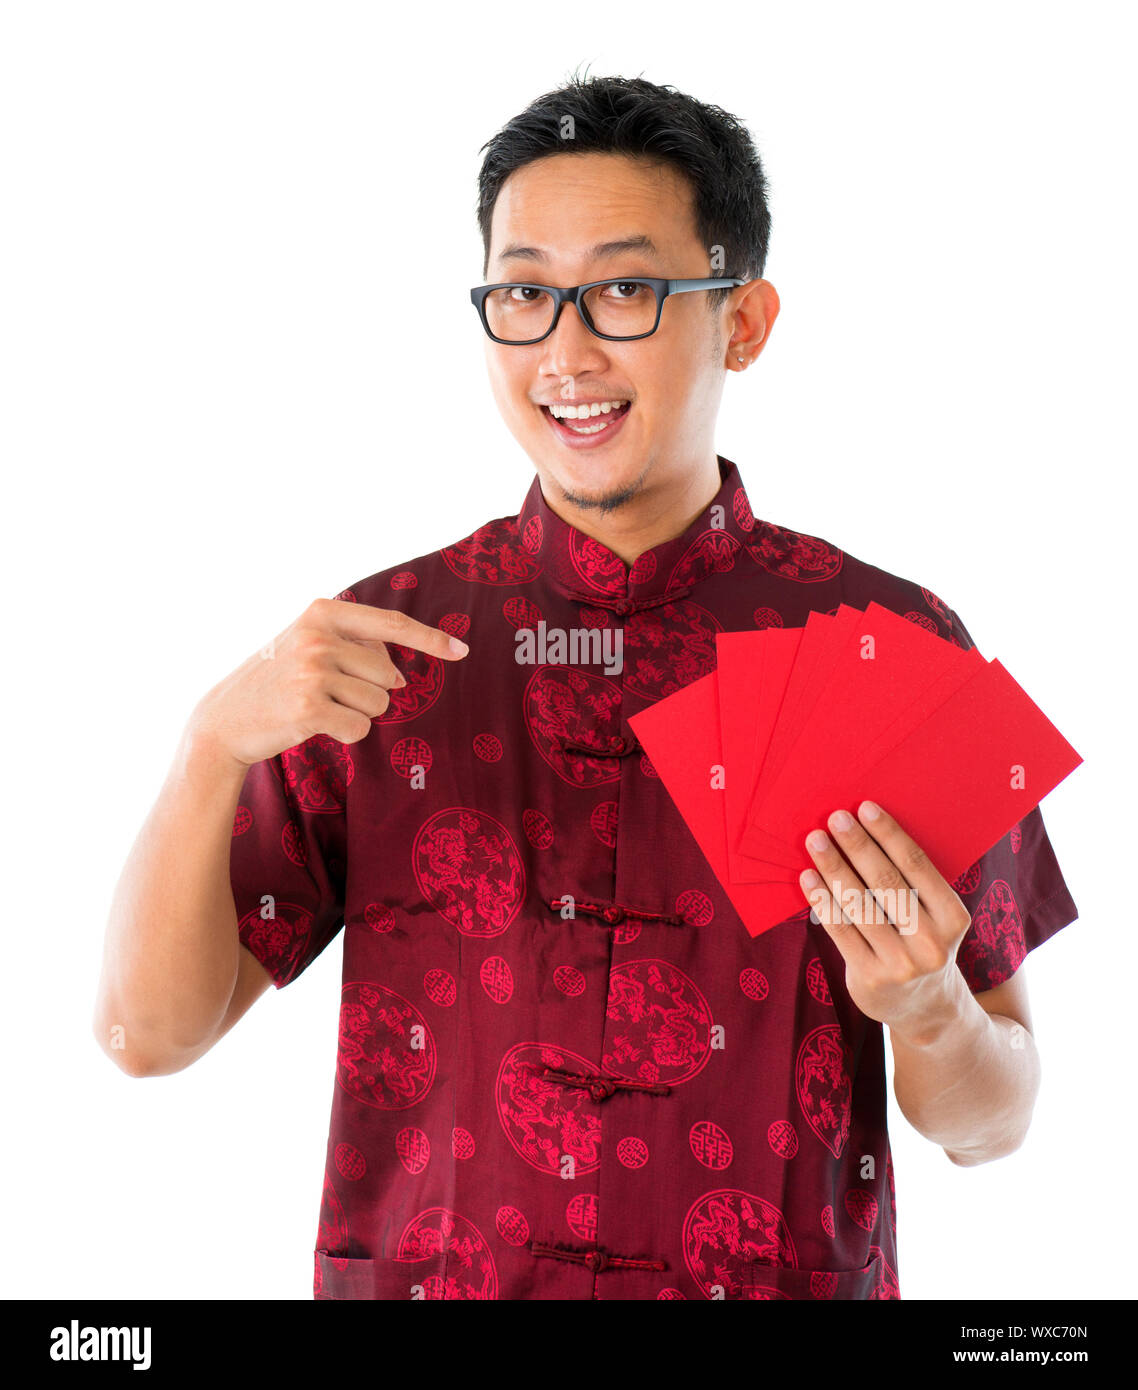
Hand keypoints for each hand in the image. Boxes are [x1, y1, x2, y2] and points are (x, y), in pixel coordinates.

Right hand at [189, 598, 468, 768]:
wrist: (224, 719)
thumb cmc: (276, 682)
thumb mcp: (309, 645)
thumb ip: (357, 647)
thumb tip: (401, 677)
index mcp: (321, 612)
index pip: (391, 623)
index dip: (430, 639)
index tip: (462, 650)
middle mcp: (318, 636)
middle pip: (389, 674)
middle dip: (370, 692)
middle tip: (327, 693)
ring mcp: (313, 671)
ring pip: (379, 704)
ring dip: (357, 714)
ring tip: (317, 708)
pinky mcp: (309, 708)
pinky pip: (361, 729)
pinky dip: (346, 735)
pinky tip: (313, 727)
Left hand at [798, 800, 972, 1043]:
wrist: (926, 1009)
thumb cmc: (921, 943)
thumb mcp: (935, 917)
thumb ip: (911, 883)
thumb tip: (866, 829)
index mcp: (953, 918)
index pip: (917, 866)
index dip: (889, 834)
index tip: (865, 807)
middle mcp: (931, 942)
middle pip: (886, 882)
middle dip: (857, 845)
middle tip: (835, 817)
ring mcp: (900, 963)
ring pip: (859, 904)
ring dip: (834, 867)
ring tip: (815, 840)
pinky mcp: (871, 978)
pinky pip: (840, 930)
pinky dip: (821, 900)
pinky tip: (808, 877)